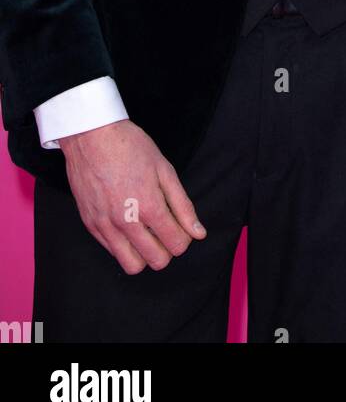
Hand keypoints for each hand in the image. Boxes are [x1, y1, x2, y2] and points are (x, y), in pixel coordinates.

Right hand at [59, 119, 206, 274]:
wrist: (91, 136)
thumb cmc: (130, 147)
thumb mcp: (165, 170)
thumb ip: (183, 205)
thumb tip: (198, 232)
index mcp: (148, 206)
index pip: (176, 245)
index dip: (184, 239)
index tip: (181, 227)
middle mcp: (125, 221)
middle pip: (156, 261)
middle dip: (167, 249)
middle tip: (166, 230)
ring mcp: (105, 226)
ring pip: (132, 265)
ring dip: (145, 254)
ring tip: (148, 233)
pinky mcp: (90, 225)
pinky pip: (112, 252)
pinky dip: (125, 246)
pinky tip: (129, 226)